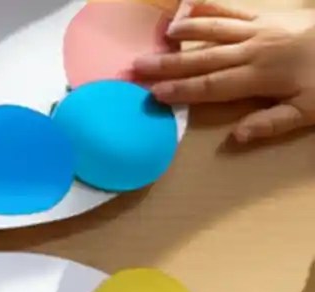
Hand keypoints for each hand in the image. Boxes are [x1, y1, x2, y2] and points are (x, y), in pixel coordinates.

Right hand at [134, 1, 314, 142]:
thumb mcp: (309, 111)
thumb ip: (272, 122)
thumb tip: (235, 136)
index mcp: (259, 76)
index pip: (212, 86)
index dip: (182, 90)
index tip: (154, 93)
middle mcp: (252, 50)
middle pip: (203, 58)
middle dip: (168, 63)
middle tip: (137, 66)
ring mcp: (259, 29)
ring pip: (214, 29)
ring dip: (186, 32)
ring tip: (163, 36)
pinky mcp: (268, 16)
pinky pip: (234, 9)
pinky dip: (211, 6)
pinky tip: (192, 5)